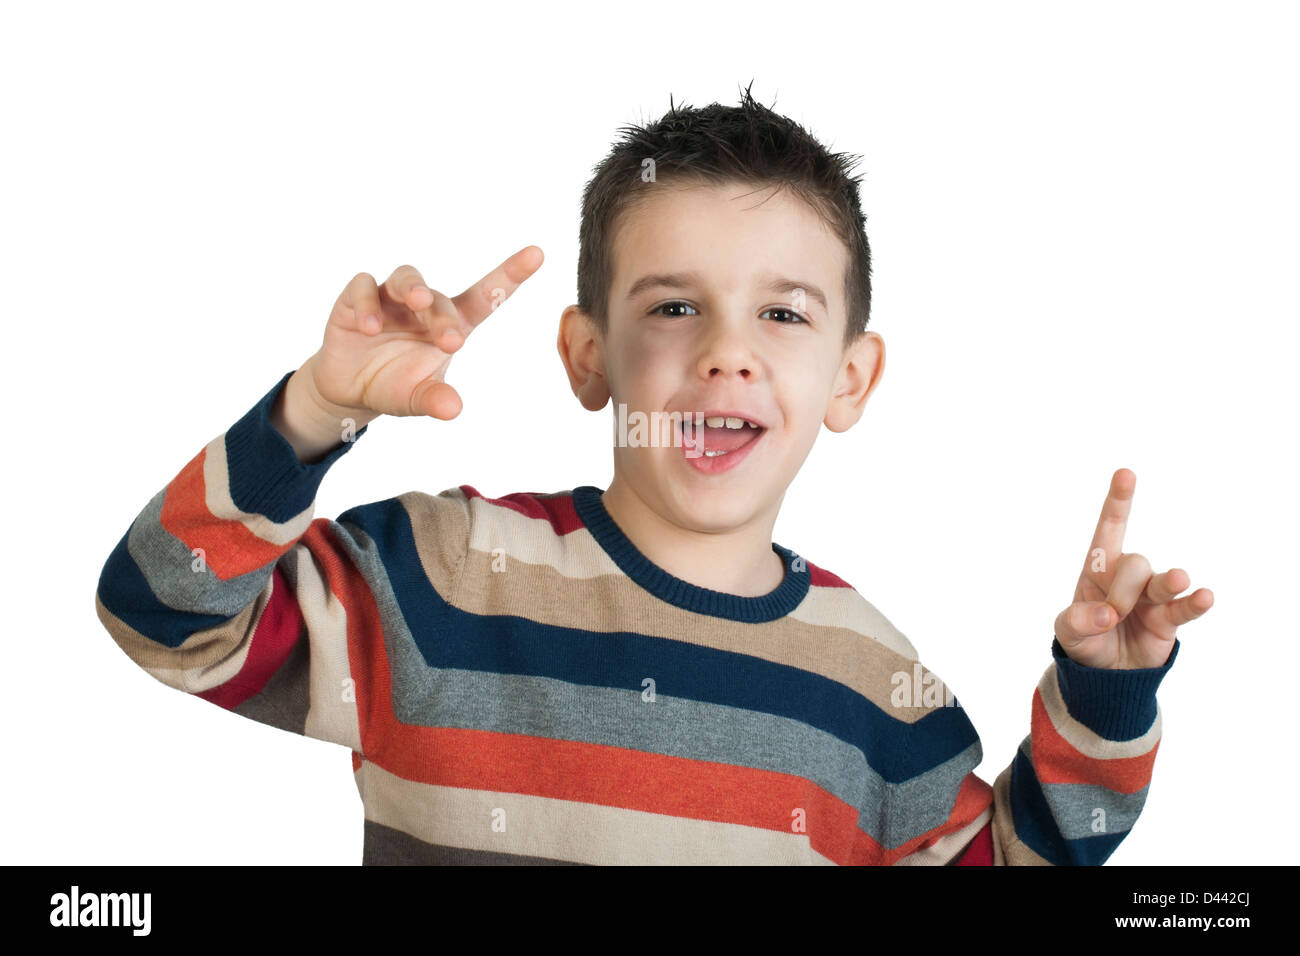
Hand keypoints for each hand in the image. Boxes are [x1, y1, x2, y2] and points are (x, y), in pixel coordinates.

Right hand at [308, 246, 543, 420]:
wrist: (349, 388)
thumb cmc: (395, 385)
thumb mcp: (416, 398)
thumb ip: (435, 400)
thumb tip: (453, 409)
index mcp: (451, 324)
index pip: (485, 296)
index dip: (510, 274)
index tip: (537, 254)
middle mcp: (423, 307)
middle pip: (440, 298)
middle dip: (445, 317)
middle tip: (451, 342)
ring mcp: (390, 298)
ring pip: (406, 278)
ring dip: (413, 288)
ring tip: (417, 305)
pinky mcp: (356, 298)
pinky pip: (363, 287)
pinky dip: (368, 303)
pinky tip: (370, 327)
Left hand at [1054, 468, 1213, 668]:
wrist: (1106, 676)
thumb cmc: (1085, 642)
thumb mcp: (1068, 632)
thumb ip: (1079, 621)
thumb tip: (1107, 615)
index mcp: (1098, 571)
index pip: (1108, 531)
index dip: (1118, 503)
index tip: (1126, 474)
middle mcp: (1128, 578)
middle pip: (1134, 564)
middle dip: (1123, 588)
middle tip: (1113, 615)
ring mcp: (1151, 596)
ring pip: (1161, 582)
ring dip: (1168, 582)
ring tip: (1178, 580)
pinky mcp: (1168, 619)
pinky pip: (1184, 607)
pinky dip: (1194, 602)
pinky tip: (1205, 596)